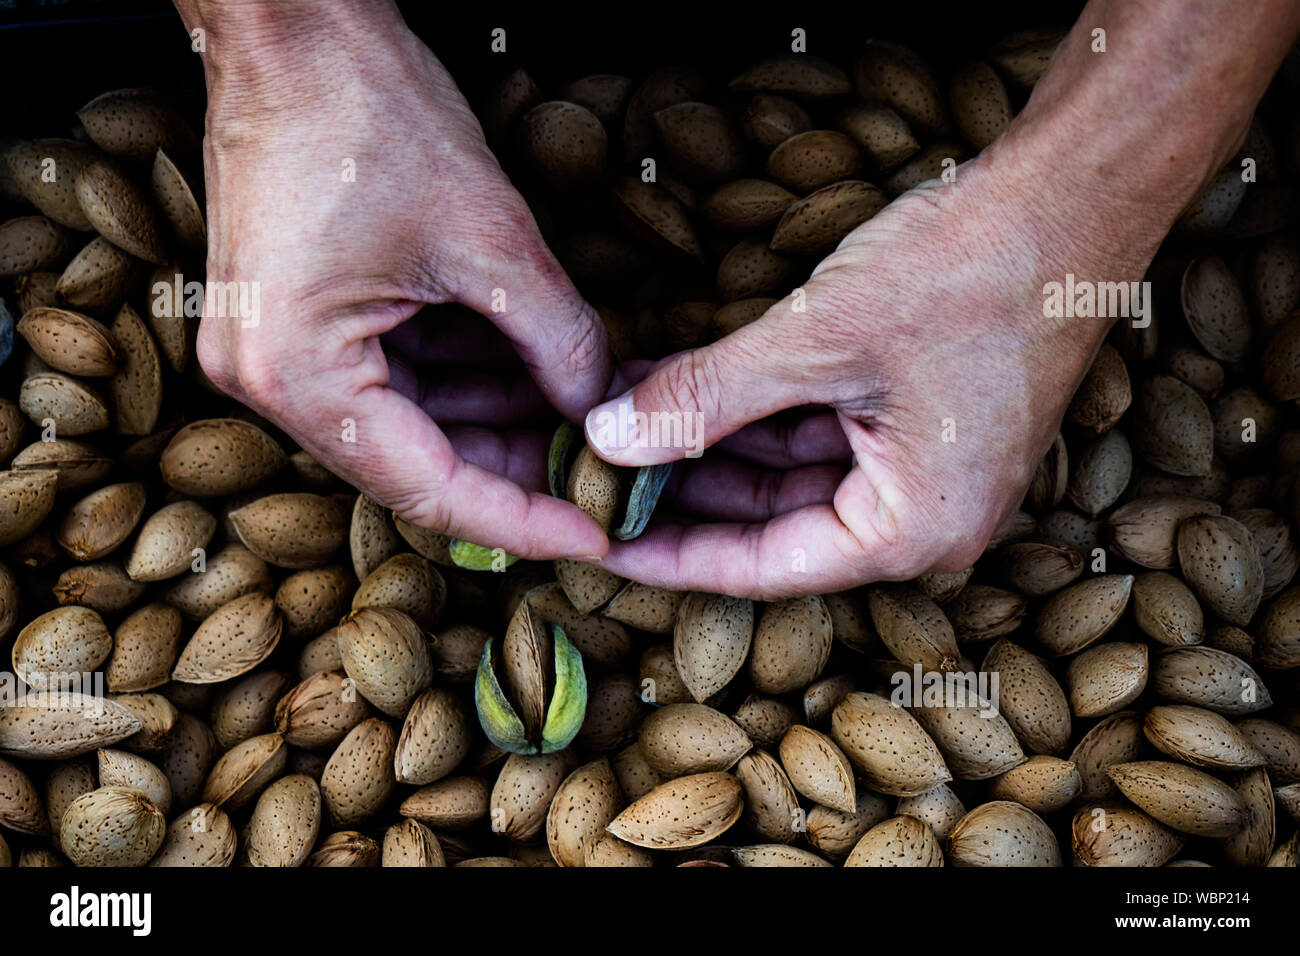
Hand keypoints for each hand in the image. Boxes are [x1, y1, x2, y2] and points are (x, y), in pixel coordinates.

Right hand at [188, 2, 611, 558]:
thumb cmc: (368, 112)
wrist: (290, 23)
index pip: (430, 489)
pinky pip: (397, 376)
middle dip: (519, 471)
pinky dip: (468, 380)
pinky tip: (536, 381)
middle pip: (417, 464)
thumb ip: (559, 343)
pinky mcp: (303, 319)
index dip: (524, 521)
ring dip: (499, 424)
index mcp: (298, 377)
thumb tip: (604, 410)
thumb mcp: (492, 241)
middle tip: (605, 482)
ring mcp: (281, 351)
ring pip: (413, 423)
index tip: (597, 537)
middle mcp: (272, 382)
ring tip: (586, 430)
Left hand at [580, 0, 1298, 597]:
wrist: (1074, 197)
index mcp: (912, 532)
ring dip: (703, 442)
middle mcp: (919, 518)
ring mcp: (919, 469)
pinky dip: (746, 409)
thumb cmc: (972, 274)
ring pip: (782, 474)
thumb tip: (608, 437)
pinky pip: (810, 433)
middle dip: (676, 489)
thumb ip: (706, 397)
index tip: (593, 543)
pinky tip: (674, 384)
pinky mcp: (913, 422)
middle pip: (768, 525)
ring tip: (615, 417)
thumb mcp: (817, 343)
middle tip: (587, 473)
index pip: (760, 566)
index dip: (667, 555)